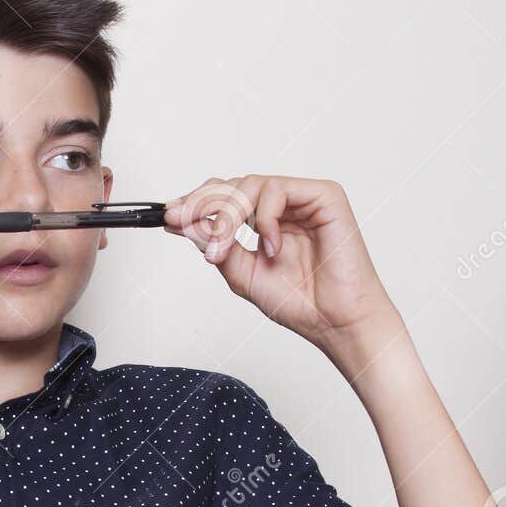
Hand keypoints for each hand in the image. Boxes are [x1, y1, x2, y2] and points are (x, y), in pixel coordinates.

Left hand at [164, 175, 401, 365]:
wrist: (336, 322)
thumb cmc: (299, 303)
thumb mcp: (241, 275)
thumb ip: (216, 245)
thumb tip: (184, 222)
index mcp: (265, 222)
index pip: (225, 197)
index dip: (196, 202)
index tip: (169, 216)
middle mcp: (284, 207)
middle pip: (233, 185)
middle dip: (203, 205)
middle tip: (183, 223)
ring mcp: (304, 199)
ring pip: (250, 184)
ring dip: (227, 215)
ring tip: (223, 248)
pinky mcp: (325, 196)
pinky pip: (279, 189)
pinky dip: (265, 218)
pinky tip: (269, 246)